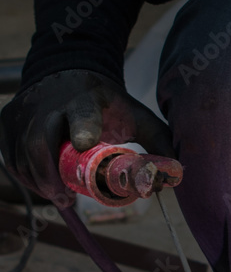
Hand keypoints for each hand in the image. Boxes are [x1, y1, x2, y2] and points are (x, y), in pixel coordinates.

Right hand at [0, 69, 173, 203]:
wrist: (70, 72)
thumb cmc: (107, 103)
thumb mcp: (138, 117)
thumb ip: (158, 145)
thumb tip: (174, 178)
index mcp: (85, 100)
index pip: (82, 115)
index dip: (83, 129)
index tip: (85, 144)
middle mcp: (50, 103)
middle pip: (41, 142)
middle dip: (50, 175)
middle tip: (65, 198)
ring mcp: (25, 110)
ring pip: (21, 152)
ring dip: (38, 181)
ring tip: (58, 198)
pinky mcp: (9, 119)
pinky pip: (9, 153)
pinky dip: (23, 175)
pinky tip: (41, 187)